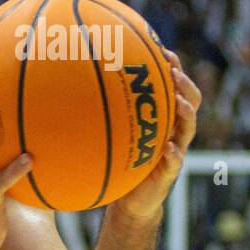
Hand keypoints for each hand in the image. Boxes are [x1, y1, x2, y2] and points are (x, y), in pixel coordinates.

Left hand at [107, 49, 200, 225]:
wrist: (128, 202)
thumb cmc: (115, 165)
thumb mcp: (105, 139)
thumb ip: (94, 119)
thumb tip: (61, 93)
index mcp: (159, 121)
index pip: (171, 89)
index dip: (171, 68)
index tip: (160, 47)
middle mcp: (171, 133)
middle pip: (188, 102)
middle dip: (184, 83)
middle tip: (173, 68)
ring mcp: (174, 153)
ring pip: (188, 128)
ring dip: (185, 113)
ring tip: (177, 100)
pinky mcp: (168, 175)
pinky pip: (175, 163)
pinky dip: (174, 155)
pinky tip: (169, 149)